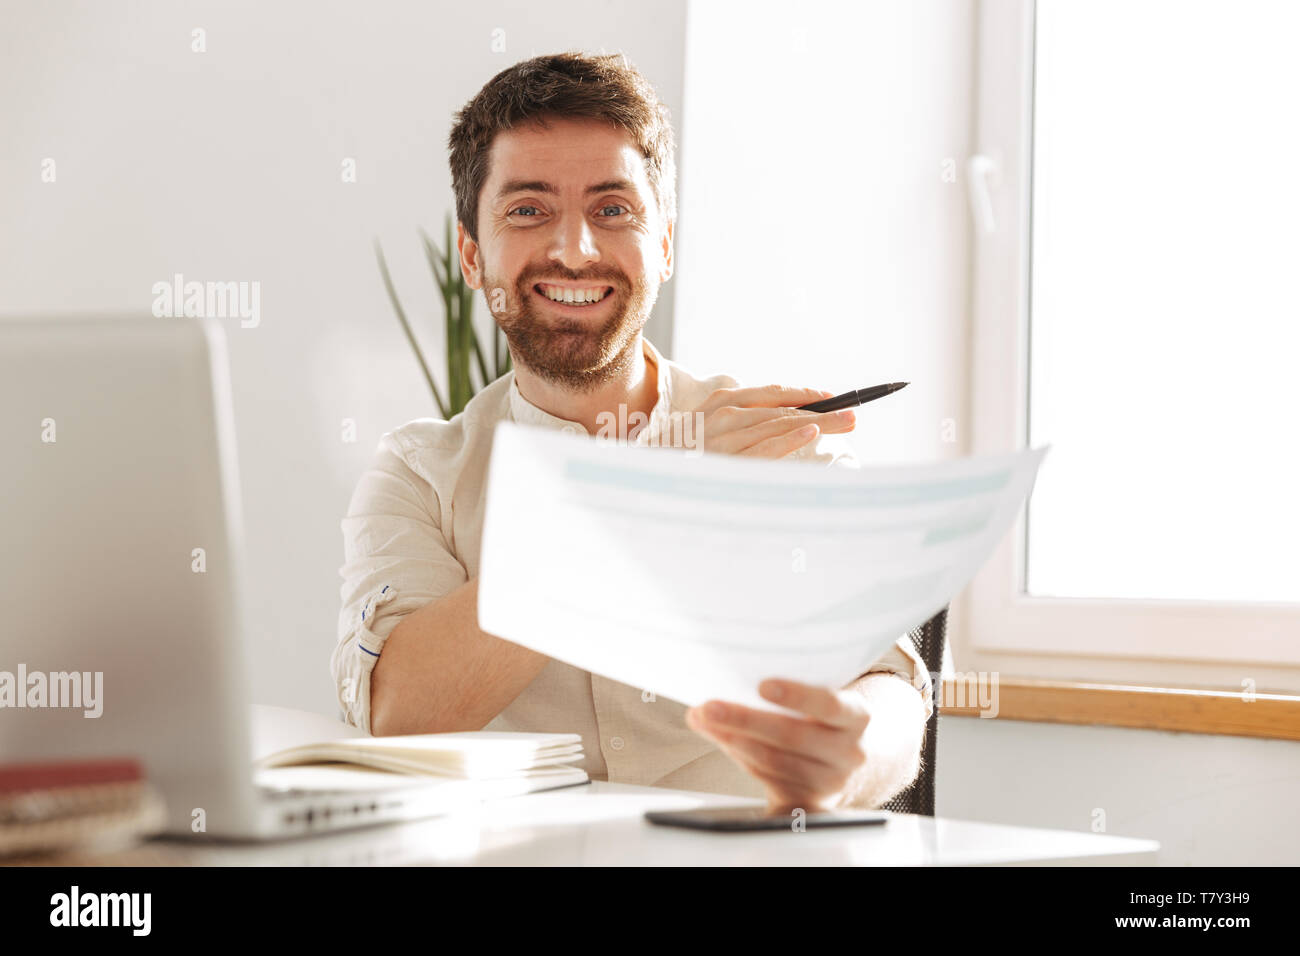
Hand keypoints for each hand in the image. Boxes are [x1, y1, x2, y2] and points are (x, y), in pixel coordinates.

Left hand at [685, 678, 870, 811]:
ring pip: (773, 760)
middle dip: (745, 720)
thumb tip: (725, 675)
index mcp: (856, 717)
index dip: (797, 695)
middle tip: (711, 707)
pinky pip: (766, 779)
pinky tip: (723, 739)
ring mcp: (829, 781)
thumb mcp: (818, 700)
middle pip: (793, 736)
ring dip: (733, 739)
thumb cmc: (821, 719)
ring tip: (705, 720)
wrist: (838, 761)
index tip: (763, 685)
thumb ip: (781, 688)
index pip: (830, 704)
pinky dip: (739, 756)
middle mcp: (849, 751)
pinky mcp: (807, 801)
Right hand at [687, 386, 855, 458]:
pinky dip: (789, 439)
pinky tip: (812, 434)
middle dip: (822, 410)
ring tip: (846, 424)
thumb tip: (785, 424)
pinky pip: (762, 447)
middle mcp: (722, 414)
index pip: (771, 394)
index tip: (832, 399)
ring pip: (777, 424)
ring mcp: (721, 437)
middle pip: (782, 408)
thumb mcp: (708, 433)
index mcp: (720, 403)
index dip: (805, 395)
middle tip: (853, 416)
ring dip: (817, 422)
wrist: (647, 482)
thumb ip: (741, 425)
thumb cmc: (683, 460)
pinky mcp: (722, 460)